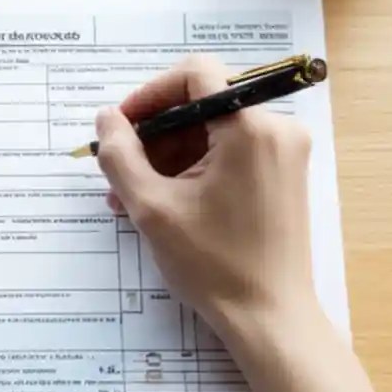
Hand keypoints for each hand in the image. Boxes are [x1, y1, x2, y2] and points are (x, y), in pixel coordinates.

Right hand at [94, 55, 316, 330]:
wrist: (268, 317)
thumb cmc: (213, 265)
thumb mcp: (151, 207)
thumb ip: (120, 155)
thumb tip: (107, 118)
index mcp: (250, 128)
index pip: (195, 73)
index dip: (151, 93)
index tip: (123, 126)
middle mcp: (277, 129)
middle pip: (201, 103)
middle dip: (154, 134)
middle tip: (120, 170)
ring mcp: (284, 152)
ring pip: (212, 130)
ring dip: (168, 156)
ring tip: (132, 196)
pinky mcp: (283, 174)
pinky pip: (229, 151)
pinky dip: (194, 168)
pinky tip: (163, 201)